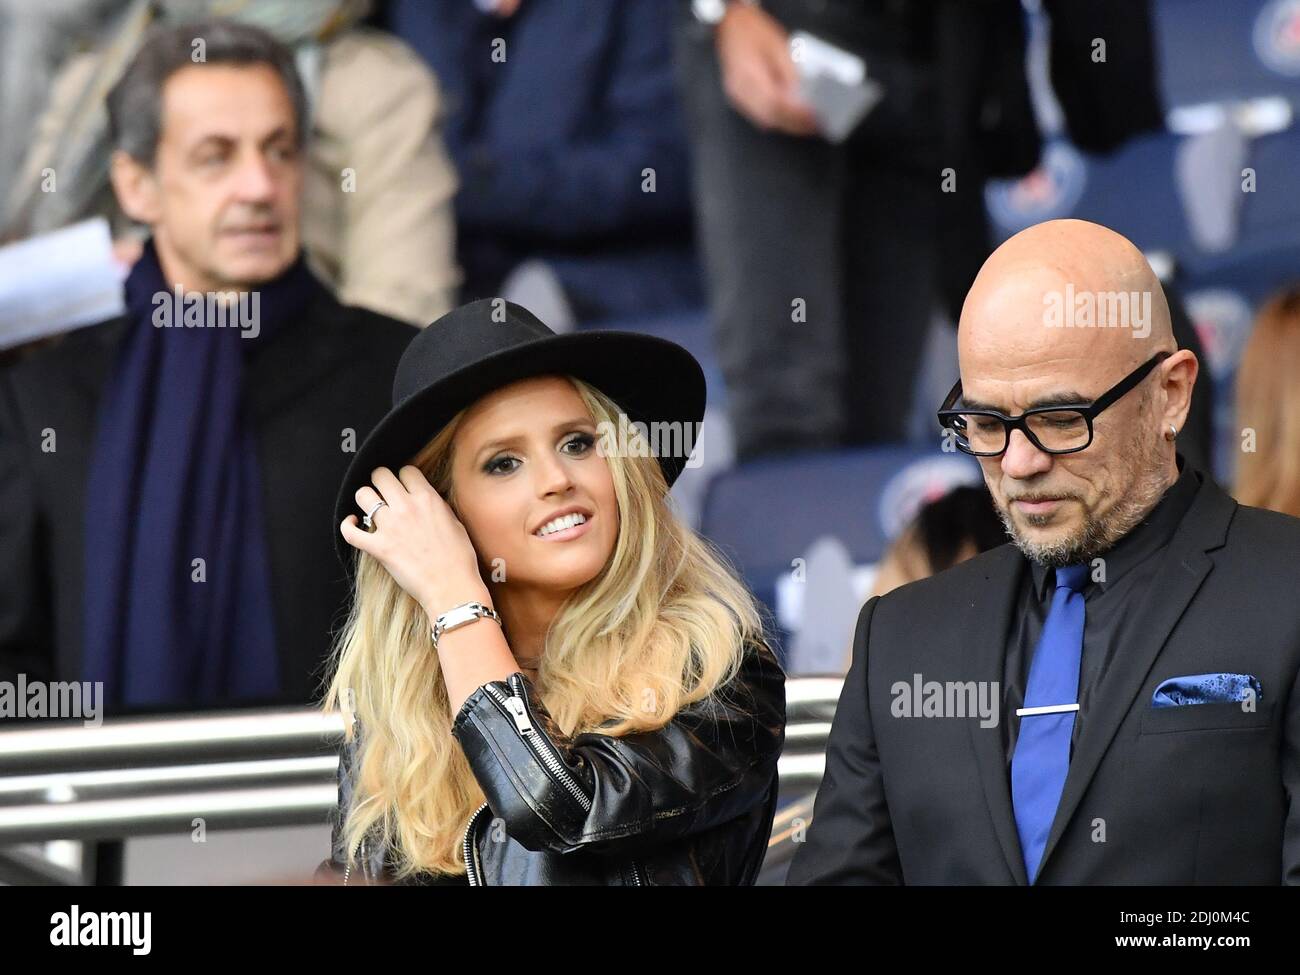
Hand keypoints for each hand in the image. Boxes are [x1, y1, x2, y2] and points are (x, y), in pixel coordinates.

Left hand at [342, 466, 490, 617]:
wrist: (451, 587)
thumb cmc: (459, 559)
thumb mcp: (455, 523)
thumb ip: (437, 507)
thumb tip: (426, 500)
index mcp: (428, 499)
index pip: (406, 470)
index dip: (403, 477)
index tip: (403, 485)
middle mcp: (407, 507)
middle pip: (380, 475)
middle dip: (380, 481)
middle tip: (383, 492)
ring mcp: (390, 527)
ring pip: (363, 495)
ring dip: (365, 500)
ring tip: (370, 508)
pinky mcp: (378, 548)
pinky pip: (350, 532)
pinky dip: (347, 526)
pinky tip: (353, 524)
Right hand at [715, 4, 819, 135]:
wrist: (730, 26)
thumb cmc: (752, 31)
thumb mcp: (779, 47)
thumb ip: (790, 74)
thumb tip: (802, 96)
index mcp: (750, 74)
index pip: (776, 104)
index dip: (796, 114)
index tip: (813, 117)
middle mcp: (740, 89)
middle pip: (770, 117)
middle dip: (793, 123)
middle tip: (813, 124)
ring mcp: (737, 95)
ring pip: (764, 120)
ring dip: (785, 124)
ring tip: (804, 123)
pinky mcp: (738, 97)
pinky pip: (758, 115)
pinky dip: (775, 118)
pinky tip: (787, 117)